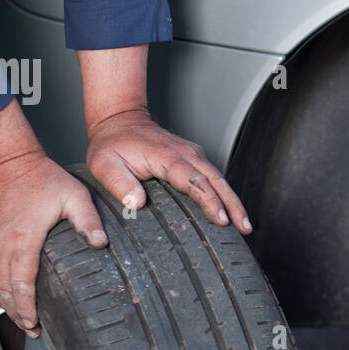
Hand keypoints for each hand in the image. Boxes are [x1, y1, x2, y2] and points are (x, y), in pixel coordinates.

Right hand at [0, 151, 107, 336]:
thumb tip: (100, 244)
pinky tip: (9, 295)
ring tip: (22, 320)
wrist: (13, 161)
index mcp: (23, 240)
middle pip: (4, 290)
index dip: (27, 308)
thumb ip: (88, 221)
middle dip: (17, 313)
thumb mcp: (74, 196)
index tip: (34, 323)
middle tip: (31, 329)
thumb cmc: (42, 178)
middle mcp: (3, 244)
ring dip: (7, 303)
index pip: (21, 283)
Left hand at [86, 108, 251, 232]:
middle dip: (232, 205)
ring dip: (234, 202)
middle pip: (216, 181)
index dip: (209, 201)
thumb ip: (119, 183)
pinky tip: (233, 211)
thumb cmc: (112, 144)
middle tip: (244, 228)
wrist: (120, 121)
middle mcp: (186, 154)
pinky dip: (226, 195)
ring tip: (245, 226)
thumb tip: (136, 202)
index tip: (220, 219)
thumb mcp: (104, 164)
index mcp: (167, 156)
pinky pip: (214, 178)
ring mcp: (193, 155)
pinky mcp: (195, 159)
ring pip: (220, 179)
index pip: (194, 180)